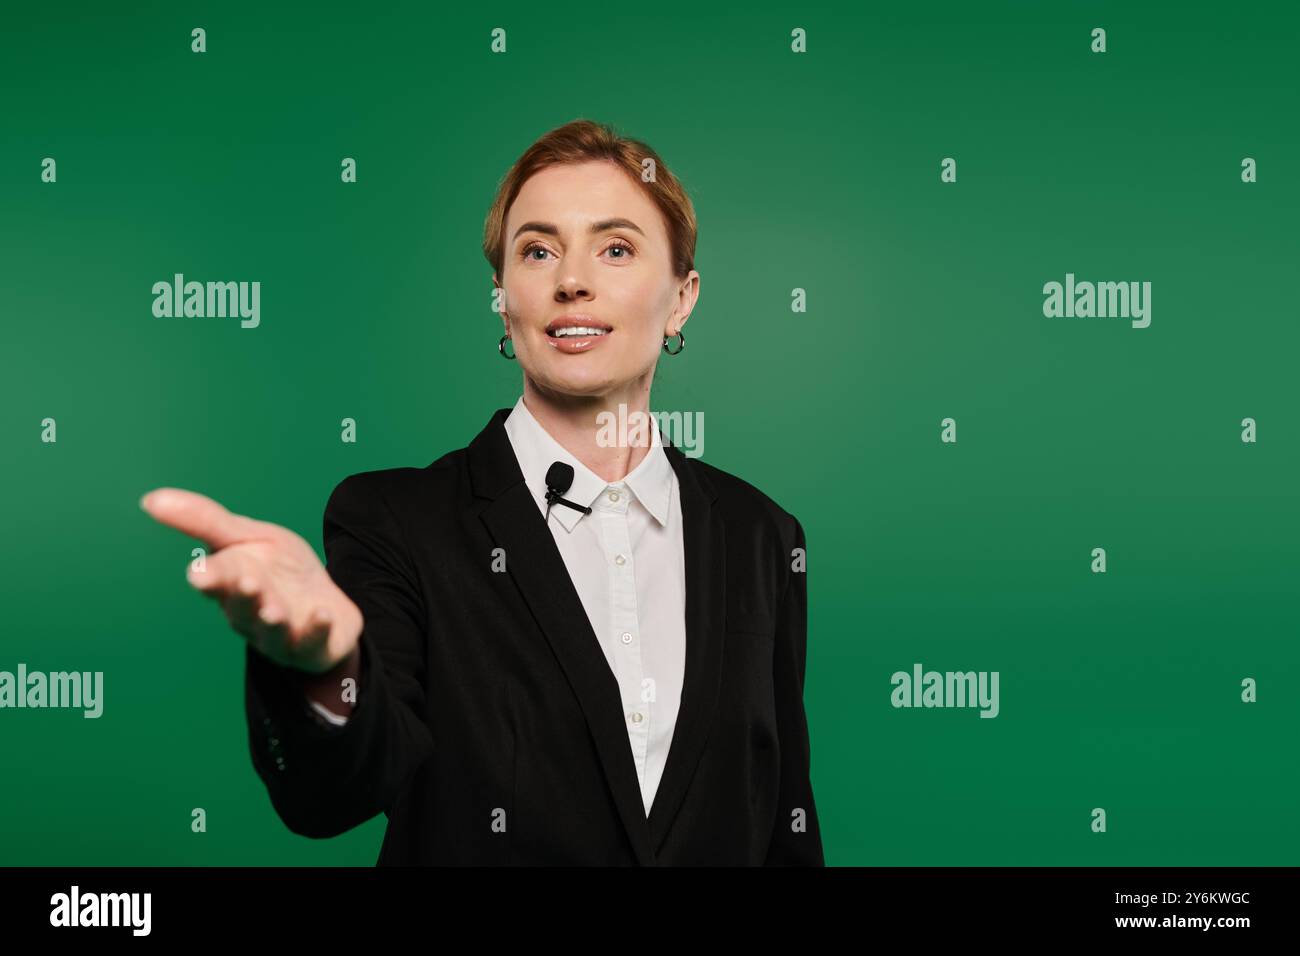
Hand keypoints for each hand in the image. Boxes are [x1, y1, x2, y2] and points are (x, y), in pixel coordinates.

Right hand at [140, 487, 363, 673]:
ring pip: (271, 630)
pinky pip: (314, 642)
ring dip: (272, 619)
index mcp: (230, 584)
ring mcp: (280, 634)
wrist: (326, 607)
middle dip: (243, 596)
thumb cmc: (279, 571)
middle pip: (243, 606)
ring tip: (275, 611)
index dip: (211, 576)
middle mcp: (249, 614)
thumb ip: (205, 521)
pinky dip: (317, 629)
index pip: (217, 579)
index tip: (201, 573)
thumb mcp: (249, 537)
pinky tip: (322, 614)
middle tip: (247, 583)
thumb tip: (151, 499)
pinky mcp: (312, 647)